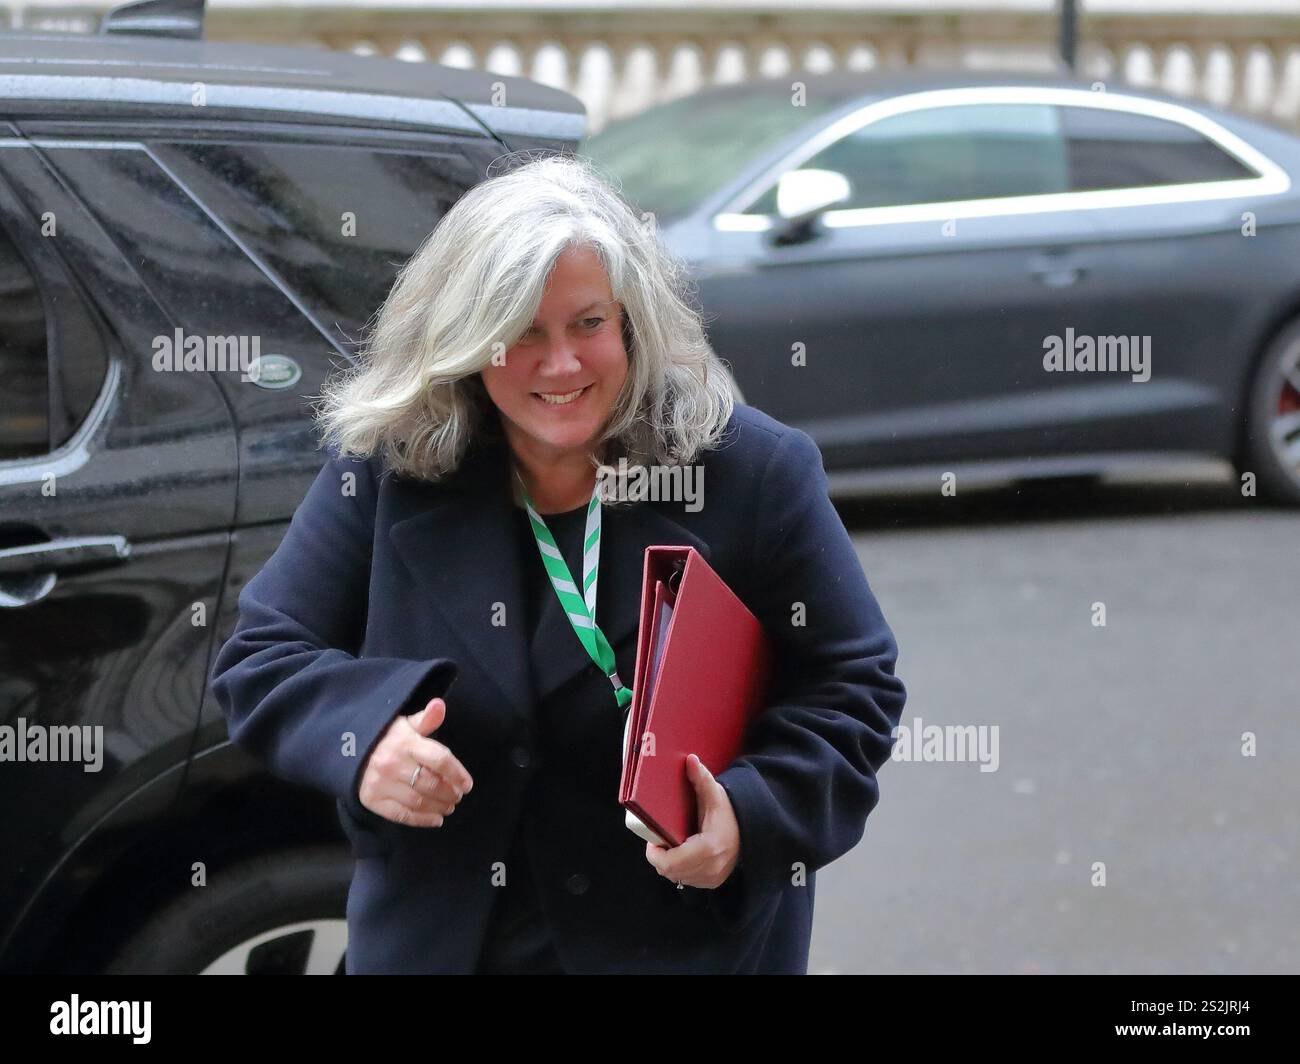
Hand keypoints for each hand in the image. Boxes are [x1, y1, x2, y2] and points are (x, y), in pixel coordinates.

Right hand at [357, 697, 473, 826]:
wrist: (346, 752)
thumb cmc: (385, 738)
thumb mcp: (404, 725)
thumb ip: (426, 719)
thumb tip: (440, 705)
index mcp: (405, 743)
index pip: (439, 759)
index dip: (457, 773)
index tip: (468, 784)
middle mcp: (393, 764)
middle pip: (431, 784)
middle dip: (450, 793)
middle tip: (458, 796)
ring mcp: (381, 783)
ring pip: (418, 801)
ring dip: (439, 807)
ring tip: (449, 806)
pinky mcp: (372, 800)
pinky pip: (402, 814)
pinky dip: (422, 820)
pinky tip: (436, 819)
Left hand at [644, 753, 740, 888]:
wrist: (751, 830)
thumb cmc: (730, 812)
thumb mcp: (715, 794)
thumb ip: (701, 778)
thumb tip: (689, 759)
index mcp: (709, 848)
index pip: (669, 863)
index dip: (654, 853)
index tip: (654, 838)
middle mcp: (711, 868)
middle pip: (669, 872)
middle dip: (660, 857)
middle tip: (661, 840)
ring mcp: (713, 878)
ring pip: (677, 878)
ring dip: (670, 864)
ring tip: (673, 845)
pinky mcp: (714, 882)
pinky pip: (687, 881)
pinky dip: (681, 869)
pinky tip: (685, 853)